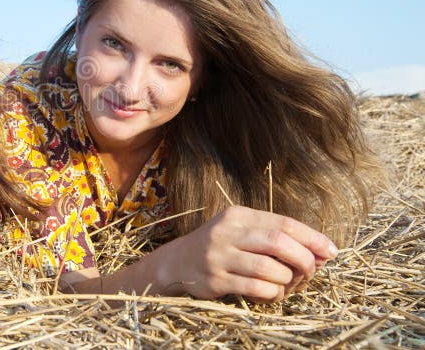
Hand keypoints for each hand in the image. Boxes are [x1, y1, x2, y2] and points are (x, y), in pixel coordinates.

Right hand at [156, 206, 337, 301]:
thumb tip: (321, 252)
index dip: (312, 238)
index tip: (331, 251)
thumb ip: (276, 237)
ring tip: (287, 283)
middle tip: (312, 270)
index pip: (283, 223)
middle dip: (304, 259)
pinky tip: (272, 293)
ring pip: (269, 269)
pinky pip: (256, 289)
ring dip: (287, 280)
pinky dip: (273, 294)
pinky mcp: (215, 279)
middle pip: (278, 242)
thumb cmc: (221, 247)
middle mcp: (227, 232)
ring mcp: (219, 256)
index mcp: (238, 215)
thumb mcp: (242, 231)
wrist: (177, 263)